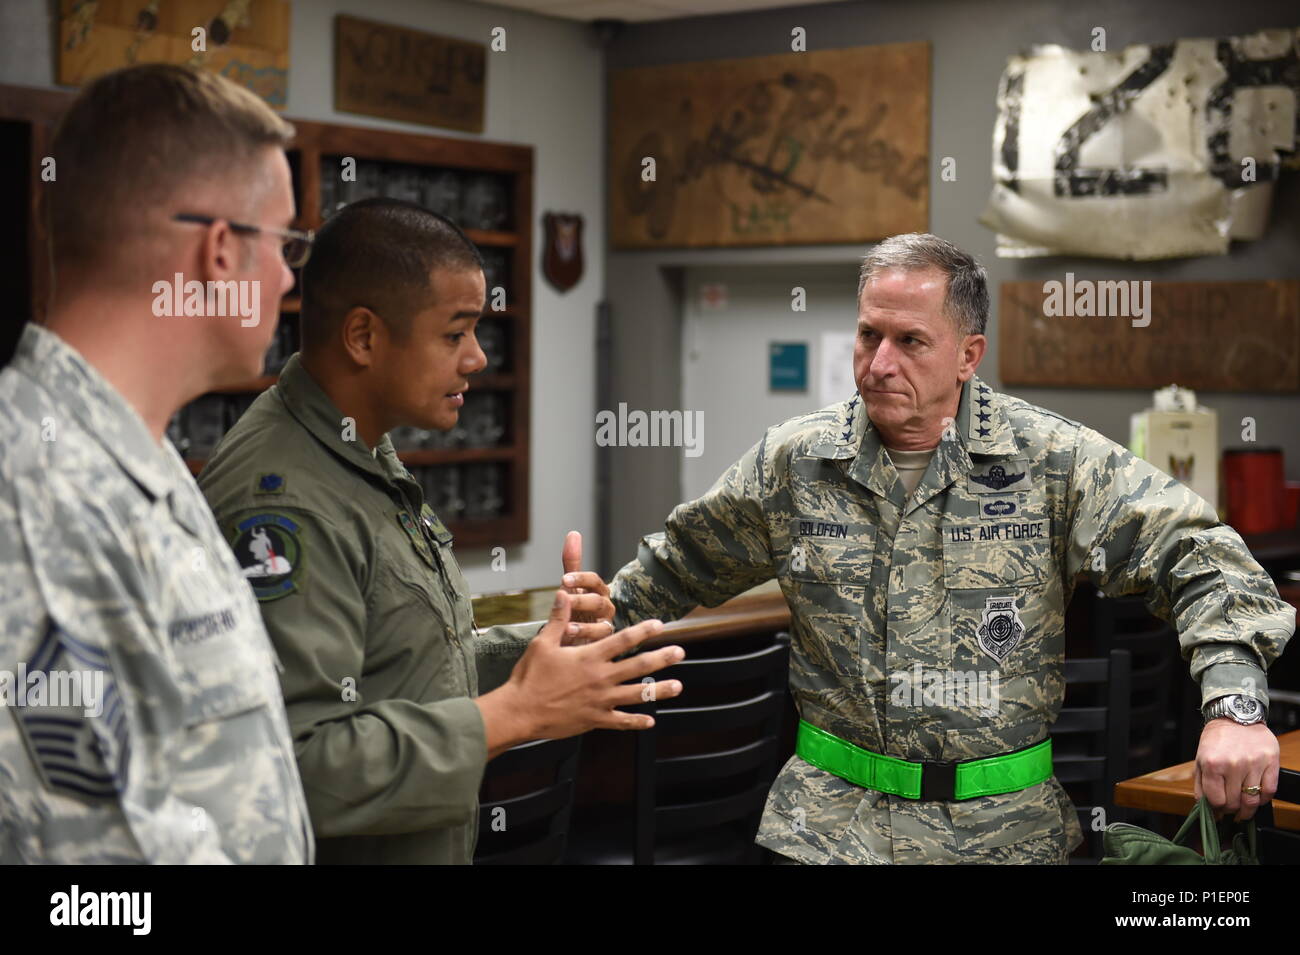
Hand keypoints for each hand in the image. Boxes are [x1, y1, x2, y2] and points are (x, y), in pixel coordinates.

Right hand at [480, 591, 683, 753]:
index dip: (643, 631)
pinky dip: (637, 721)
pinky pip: (621, 722)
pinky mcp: (595, 720)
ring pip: (637, 695)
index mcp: (590, 657)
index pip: (623, 640)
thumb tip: (564, 592)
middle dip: (662, 658)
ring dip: (660, 690)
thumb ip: (558, 618)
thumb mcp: (543, 643)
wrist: (521, 711)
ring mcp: (600, 701)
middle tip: (681, 652)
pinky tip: (651, 721)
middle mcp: (600, 678)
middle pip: (639, 666)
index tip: (660, 624)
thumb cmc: (530, 676)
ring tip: (678, 686)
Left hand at [560, 529, 614, 644]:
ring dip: (584, 625)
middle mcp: (605, 606)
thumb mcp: (571, 585)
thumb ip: (572, 562)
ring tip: (567, 627)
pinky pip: (599, 641)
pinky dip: (587, 640)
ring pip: (602, 623)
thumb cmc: (576, 606)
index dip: (581, 578)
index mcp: (597, 590)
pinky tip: (572, 640)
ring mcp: (606, 624)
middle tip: (565, 601)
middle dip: (581, 601)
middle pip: (598, 601)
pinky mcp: (604, 642)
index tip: (564, 579)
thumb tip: (573, 533)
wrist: (577, 633)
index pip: (594, 580)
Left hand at [1194, 719, 1279, 820]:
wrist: (1236, 716)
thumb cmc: (1217, 738)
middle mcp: (1233, 764)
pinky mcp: (1271, 761)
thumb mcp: (1200, 758)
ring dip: (1248, 809)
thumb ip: (1201, 784)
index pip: (1216, 800)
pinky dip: (1264, 799)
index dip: (1216, 809)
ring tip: (1244, 810)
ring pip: (1252, 800)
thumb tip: (1202, 806)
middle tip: (1231, 810)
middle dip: (1231, 810)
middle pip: (1234, 803)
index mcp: (1212, 764)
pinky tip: (1257, 797)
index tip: (1218, 810)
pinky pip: (1270, 791)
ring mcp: (1254, 763)